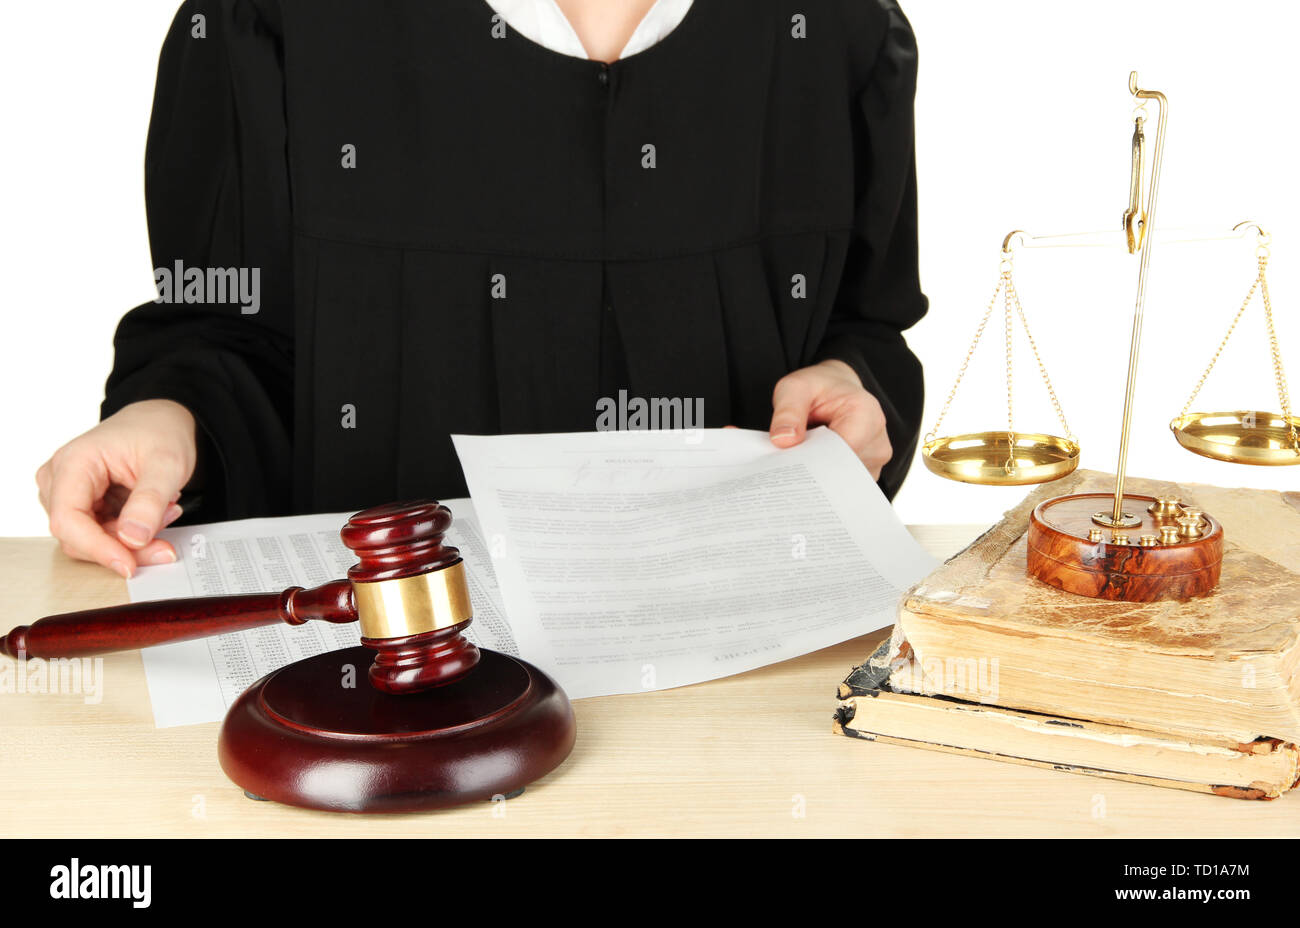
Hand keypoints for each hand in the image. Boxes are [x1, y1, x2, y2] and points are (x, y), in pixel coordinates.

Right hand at [36, 400, 197, 577]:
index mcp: (74, 462)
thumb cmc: (160, 432)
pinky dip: (131, 533)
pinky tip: (156, 513)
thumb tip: (132, 539)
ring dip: (132, 539)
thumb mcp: (167, 464)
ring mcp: (67, 494)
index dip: (97, 548)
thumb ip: (149, 501)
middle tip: (166, 538)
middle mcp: (60, 479)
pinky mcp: (82, 506)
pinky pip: (101, 535)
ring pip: (90, 540)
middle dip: (125, 545)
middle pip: (78, 536)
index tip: (130, 565)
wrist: (161, 421)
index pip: (68, 519)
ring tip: (166, 511)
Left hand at [769, 359, 891, 479]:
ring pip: (843, 481)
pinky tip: (810, 468)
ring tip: (799, 463)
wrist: (835, 390)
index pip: (841, 452)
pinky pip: (844, 484)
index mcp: (866, 414)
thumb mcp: (795, 388)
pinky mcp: (867, 473)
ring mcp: (875, 460)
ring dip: (819, 476)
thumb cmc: (817, 388)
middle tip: (787, 467)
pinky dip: (826, 479)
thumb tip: (783, 441)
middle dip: (813, 471)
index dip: (814, 460)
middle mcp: (878, 440)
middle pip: (843, 471)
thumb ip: (788, 411)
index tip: (790, 464)